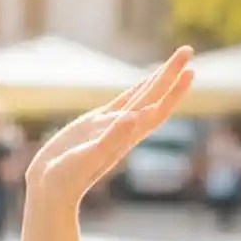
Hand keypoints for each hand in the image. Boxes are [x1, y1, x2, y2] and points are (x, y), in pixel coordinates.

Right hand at [24, 46, 193, 205]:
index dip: (174, 91)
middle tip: (187, 49)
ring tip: (173, 63)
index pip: (156, 108)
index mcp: (126, 135)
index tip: (190, 70)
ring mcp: (109, 125)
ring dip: (156, 80)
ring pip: (138, 97)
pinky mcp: (93, 125)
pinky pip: (119, 103)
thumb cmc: (68, 178)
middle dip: (170, 73)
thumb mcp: (89, 157)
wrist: (51, 190)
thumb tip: (134, 118)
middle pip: (153, 96)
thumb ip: (112, 138)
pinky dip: (133, 91)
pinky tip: (140, 85)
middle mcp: (123, 128)